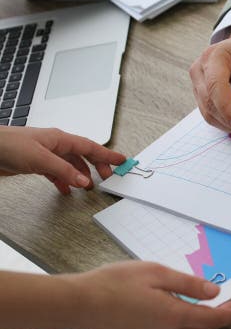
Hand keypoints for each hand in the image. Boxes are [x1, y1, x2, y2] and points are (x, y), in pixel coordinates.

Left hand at [0, 126, 126, 194]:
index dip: (107, 154)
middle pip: (83, 155)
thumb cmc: (8, 145)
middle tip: (109, 176)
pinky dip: (63, 180)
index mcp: (60, 139)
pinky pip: (56, 172)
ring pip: (70, 164)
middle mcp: (55, 145)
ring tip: (88, 186)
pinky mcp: (35, 163)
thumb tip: (84, 181)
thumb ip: (64, 171)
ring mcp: (45, 154)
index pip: (91, 147)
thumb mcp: (41, 159)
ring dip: (80, 175)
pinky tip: (64, 189)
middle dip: (97, 166)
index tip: (121, 160)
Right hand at [66, 262, 230, 328]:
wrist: (78, 304)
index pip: (212, 318)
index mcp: (173, 314)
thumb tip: (212, 291)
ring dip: (205, 326)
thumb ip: (188, 283)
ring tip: (215, 315)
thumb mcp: (157, 273)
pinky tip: (186, 321)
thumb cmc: (112, 284)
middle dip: (222, 320)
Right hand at [189, 22, 230, 132]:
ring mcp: (198, 83)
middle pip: (210, 101)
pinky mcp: (202, 95)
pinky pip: (211, 114)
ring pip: (208, 112)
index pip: (215, 85)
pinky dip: (226, 123)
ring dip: (229, 125)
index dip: (227, 107)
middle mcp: (200, 70)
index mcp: (215, 56)